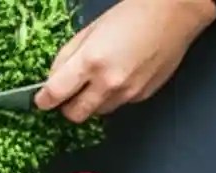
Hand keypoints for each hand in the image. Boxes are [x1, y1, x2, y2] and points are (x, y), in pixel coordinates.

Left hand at [35, 0, 215, 122]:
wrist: (173, 15)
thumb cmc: (131, 15)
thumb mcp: (90, 30)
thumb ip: (67, 57)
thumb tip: (52, 80)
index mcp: (91, 62)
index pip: (56, 94)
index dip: (44, 99)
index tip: (41, 99)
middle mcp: (108, 83)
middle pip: (75, 114)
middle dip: (67, 106)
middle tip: (69, 93)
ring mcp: (128, 93)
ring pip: (98, 112)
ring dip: (91, 102)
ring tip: (99, 79)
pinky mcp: (142, 97)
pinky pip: (118, 104)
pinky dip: (112, 96)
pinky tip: (120, 75)